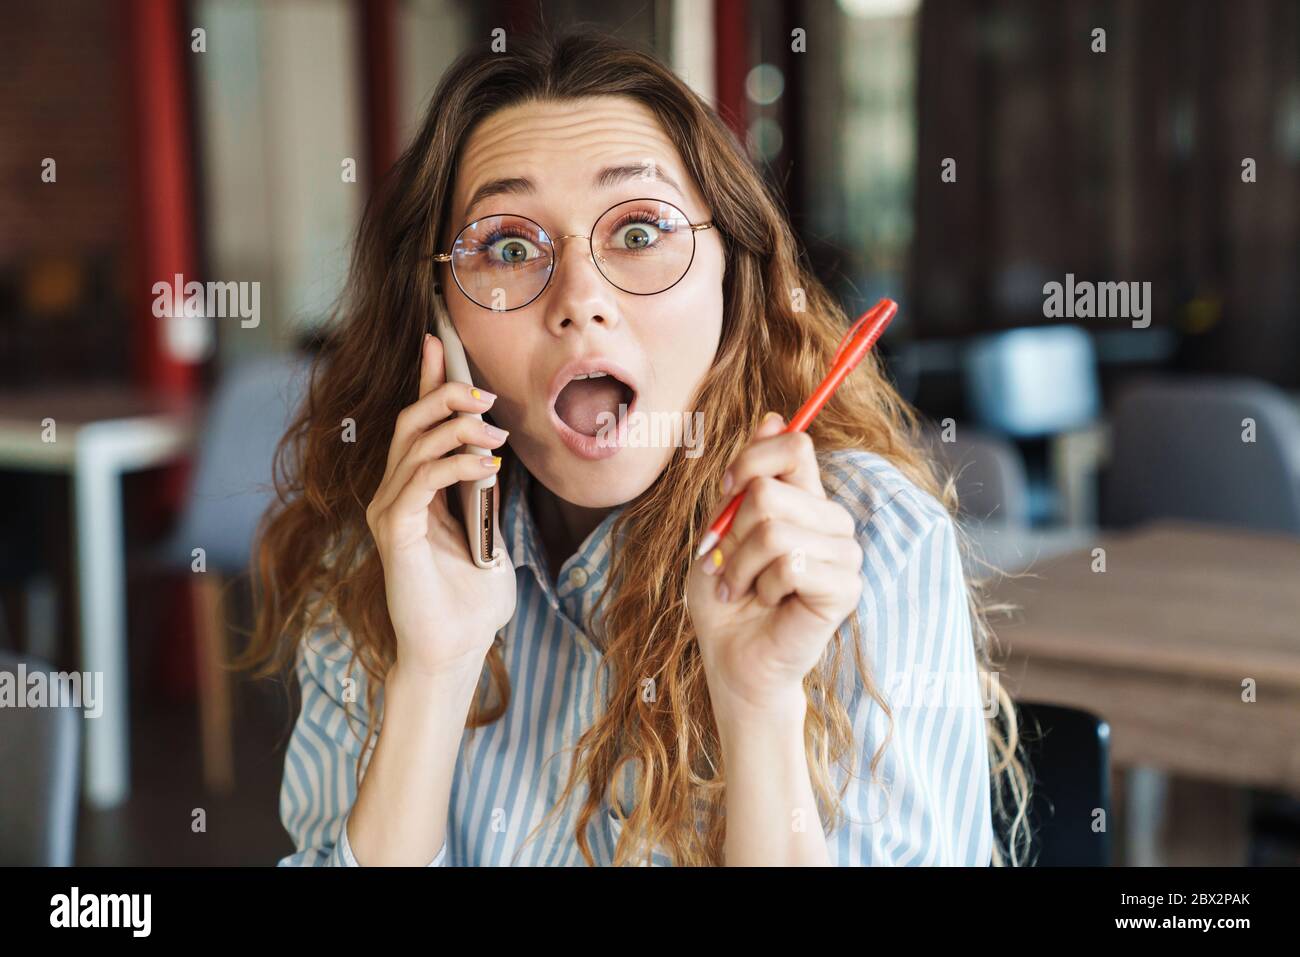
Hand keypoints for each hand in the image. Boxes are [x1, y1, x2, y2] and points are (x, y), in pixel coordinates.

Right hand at [365, 333, 516, 677]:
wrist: (454, 650)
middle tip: (486, 395)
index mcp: (416, 490)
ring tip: (496, 435)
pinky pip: (422, 482)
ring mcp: (390, 512)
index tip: (439, 341)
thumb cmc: (471, 602)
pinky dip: (456, 465)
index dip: (426, 379)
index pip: (416, 423)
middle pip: (411, 421)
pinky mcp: (395, 533)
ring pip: (415, 444)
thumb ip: (487, 497)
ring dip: (459, 429)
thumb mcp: (488, 536)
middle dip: (446, 394)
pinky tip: (486, 467)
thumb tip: (501, 458)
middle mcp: (395, 494)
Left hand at [686, 412, 863, 720]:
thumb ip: (746, 479)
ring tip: (744, 589)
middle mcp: (831, 520)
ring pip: (774, 528)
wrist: (732, 660)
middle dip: (731, 533)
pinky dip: (764, 586)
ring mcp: (844, 553)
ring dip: (741, 565)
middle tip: (729, 567)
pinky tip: (769, 603)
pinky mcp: (846, 587)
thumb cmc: (726, 599)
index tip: (724, 493)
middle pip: (770, 489)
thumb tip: (774, 416)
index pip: (794, 445)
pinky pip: (792, 563)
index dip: (749, 462)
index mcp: (805, 500)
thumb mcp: (721, 529)